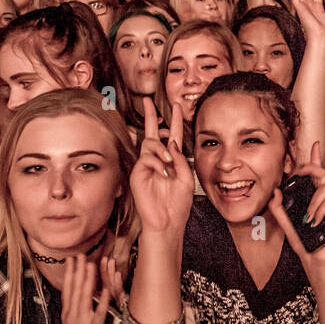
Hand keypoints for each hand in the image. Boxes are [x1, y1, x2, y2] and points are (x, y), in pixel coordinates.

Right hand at [59, 254, 109, 323]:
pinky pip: (98, 311)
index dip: (69, 273)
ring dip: (88, 280)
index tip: (71, 259)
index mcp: (68, 313)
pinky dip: (101, 300)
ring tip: (91, 265)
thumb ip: (75, 309)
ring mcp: (82, 321)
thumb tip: (77, 294)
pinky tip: (105, 289)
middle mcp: (73, 315)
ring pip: (84, 296)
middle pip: (74, 289)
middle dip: (77, 271)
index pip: (67, 289)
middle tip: (79, 255)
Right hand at [130, 98, 195, 234]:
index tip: (177, 106)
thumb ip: (181, 160)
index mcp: (171, 160)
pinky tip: (163, 174)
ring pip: (150, 144)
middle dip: (151, 115)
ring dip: (162, 150)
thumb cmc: (178, 204)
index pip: (172, 136)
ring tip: (170, 163)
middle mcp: (157, 160)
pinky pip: (146, 159)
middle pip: (152, 132)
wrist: (168, 222)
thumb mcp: (187, 178)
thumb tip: (173, 143)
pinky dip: (157, 164)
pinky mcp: (137, 174)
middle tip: (148, 101)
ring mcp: (146, 167)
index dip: (174, 120)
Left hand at [268, 142, 324, 265]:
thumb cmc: (303, 240)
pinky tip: (316, 222)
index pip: (315, 174)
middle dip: (310, 168)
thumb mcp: (285, 222)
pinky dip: (320, 212)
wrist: (314, 257)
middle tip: (299, 172)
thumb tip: (275, 190)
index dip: (315, 158)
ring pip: (324, 190)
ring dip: (313, 203)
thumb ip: (278, 206)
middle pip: (321, 173)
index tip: (313, 145)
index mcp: (313, 197)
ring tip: (308, 218)